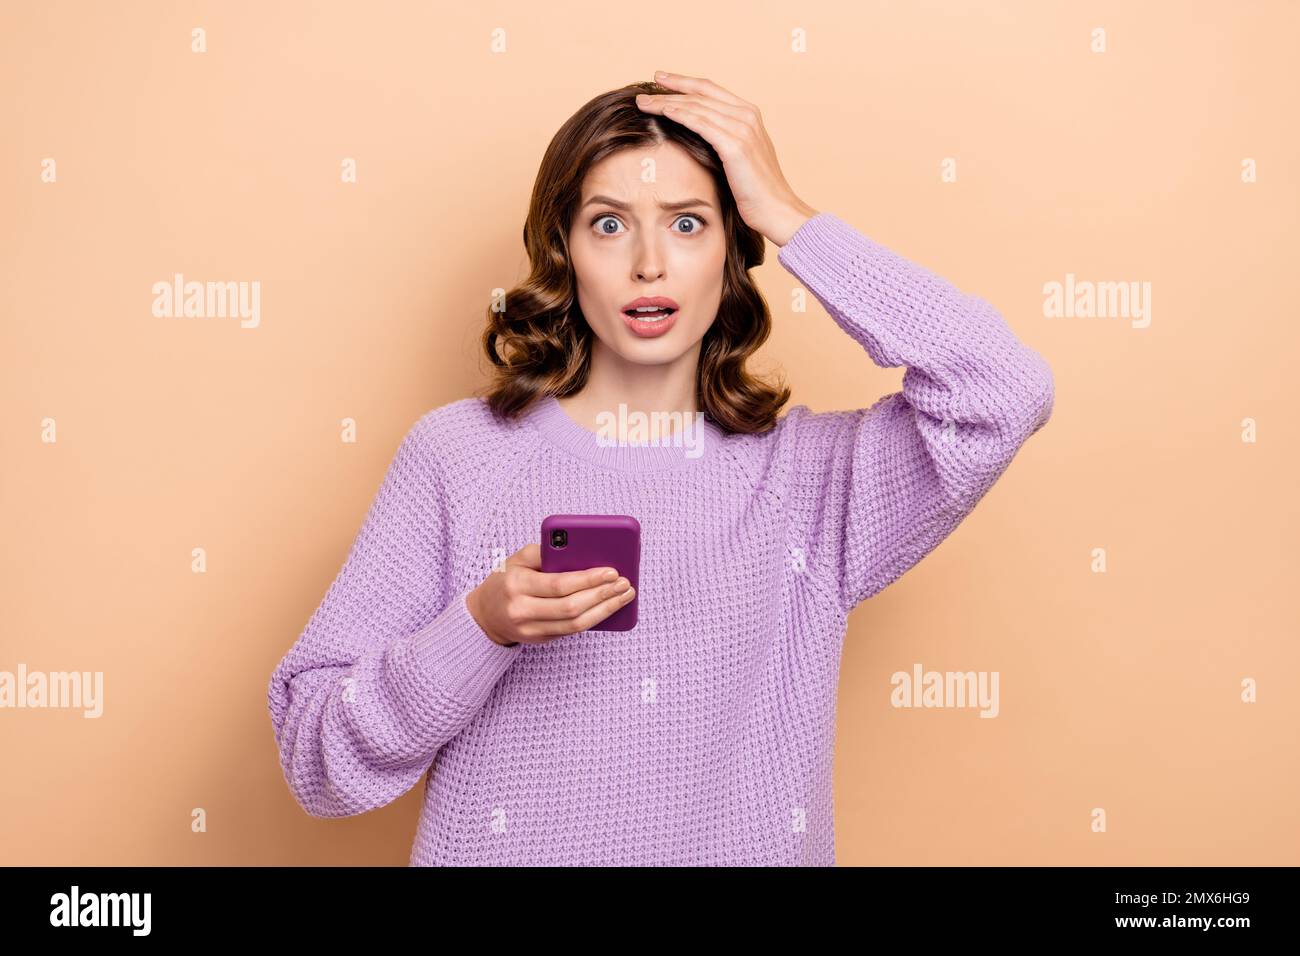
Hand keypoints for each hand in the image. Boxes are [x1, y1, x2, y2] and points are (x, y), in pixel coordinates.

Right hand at [465, 543, 635, 646]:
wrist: (484, 615)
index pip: (559, 584)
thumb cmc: (506, 580)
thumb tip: (581, 549)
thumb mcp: (517, 559)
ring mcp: (531, 630)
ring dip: (605, 611)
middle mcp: (522, 610)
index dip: (588, 579)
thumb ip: (544, 552)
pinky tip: (609, 607)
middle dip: (602, 595)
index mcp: (517, 585)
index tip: (612, 571)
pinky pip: (572, 631)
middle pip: (571, 607)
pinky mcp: (541, 641)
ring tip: (624, 596)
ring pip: (576, 625)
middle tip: (625, 584)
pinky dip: (594, 619)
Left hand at [635, 71, 818, 246]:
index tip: (661, 80)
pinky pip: (700, 123)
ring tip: (644, 102)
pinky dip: (680, 115)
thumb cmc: (757, 192)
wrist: (777, 210)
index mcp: (749, 114)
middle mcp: (747, 115)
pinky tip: (663, 112)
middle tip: (646, 89)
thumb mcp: (742, 159)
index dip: (684, 82)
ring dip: (667, 102)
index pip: (710, 90)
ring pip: (696, 106)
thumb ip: (726, 141)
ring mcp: (742, 128)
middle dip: (670, 88)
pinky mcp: (735, 145)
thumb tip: (702, 139)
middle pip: (701, 93)